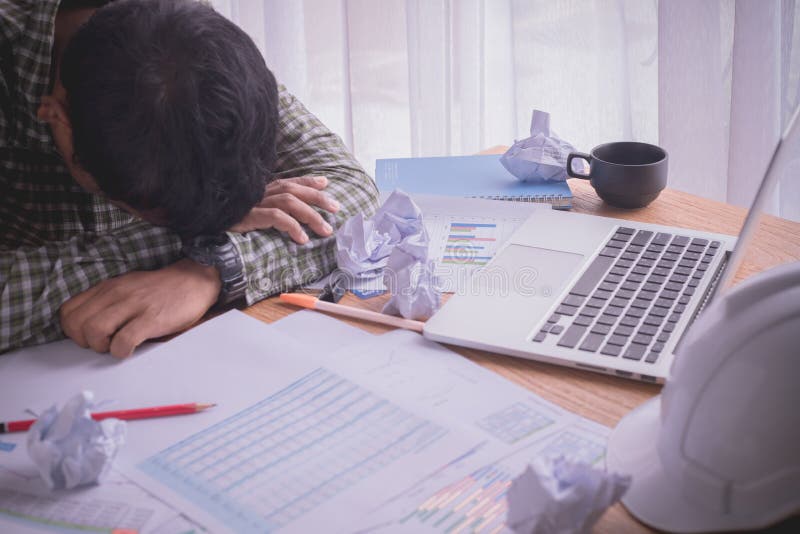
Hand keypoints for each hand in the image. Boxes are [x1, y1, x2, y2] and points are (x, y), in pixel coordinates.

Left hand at [59, 259, 220, 357]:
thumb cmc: (159, 290)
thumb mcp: (126, 287)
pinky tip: (131, 349)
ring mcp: (133, 306)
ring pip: (94, 331)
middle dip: (85, 342)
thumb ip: (105, 301)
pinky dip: (122, 351)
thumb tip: (86, 325)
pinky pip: (123, 342)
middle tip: (103, 344)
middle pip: (76, 324)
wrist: (194, 280)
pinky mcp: (151, 319)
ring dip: (101, 347)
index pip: (68, 312)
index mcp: (107, 288)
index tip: (89, 336)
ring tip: (116, 346)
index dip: (73, 330)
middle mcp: (116, 294)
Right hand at [230, 175, 339, 242]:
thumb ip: (271, 213)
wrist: (205, 230)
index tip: (325, 182)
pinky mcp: (249, 216)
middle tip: (336, 208)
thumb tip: (293, 220)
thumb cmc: (229, 224)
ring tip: (325, 230)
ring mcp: (254, 203)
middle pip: (294, 190)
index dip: (308, 181)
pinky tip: (302, 239)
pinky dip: (292, 226)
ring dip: (311, 216)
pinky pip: (276, 217)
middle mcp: (260, 193)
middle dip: (318, 198)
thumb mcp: (252, 215)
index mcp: (261, 191)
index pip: (288, 182)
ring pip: (290, 203)